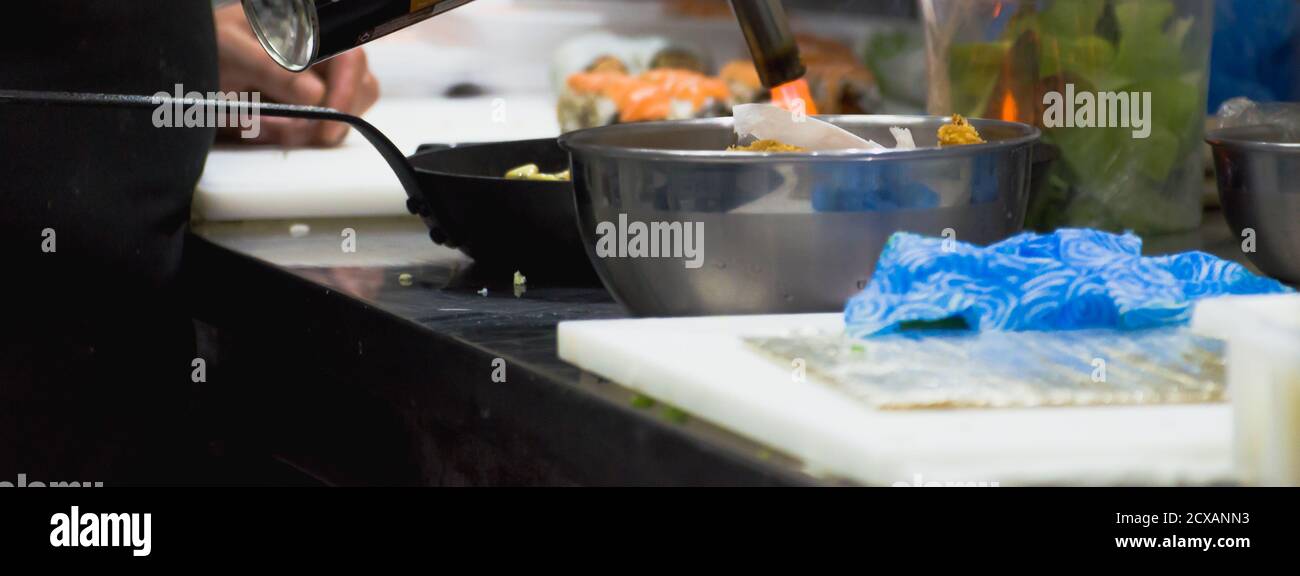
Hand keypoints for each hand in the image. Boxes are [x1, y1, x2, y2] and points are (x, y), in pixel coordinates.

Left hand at [214, 4, 379, 145]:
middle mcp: (320, 50)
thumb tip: (317, 96)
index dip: (348, 90)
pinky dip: (296, 134)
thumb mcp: (231, 54)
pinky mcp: (306, 102)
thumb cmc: (202, 48)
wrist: (180, 70)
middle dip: (328, 116)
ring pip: (342, 111)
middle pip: (358, 87)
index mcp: (308, 27)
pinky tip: (266, 127)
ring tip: (267, 127)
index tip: (328, 121)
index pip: (351, 58)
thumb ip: (273, 71)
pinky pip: (319, 124)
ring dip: (309, 129)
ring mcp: (315, 77)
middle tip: (291, 132)